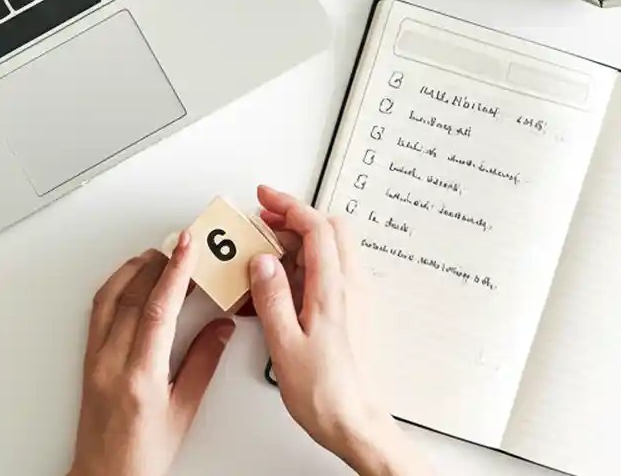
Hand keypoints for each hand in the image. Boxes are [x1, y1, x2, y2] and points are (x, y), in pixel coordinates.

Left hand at [69, 234, 234, 475]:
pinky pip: (98, 312)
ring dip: (134, 270)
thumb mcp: (183, 412)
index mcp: (140, 377)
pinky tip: (131, 281)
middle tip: (182, 244)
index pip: (156, 310)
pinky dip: (115, 288)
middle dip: (158, 263)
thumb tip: (219, 328)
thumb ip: (202, 364)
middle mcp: (111, 363)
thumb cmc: (141, 457)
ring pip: (109, 299)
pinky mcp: (88, 361)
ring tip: (158, 255)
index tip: (187, 246)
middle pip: (132, 296)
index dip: (174, 272)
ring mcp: (95, 360)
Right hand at [250, 185, 431, 475]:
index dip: (290, 205)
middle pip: (330, 230)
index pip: (317, 227)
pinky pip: (333, 272)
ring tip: (265, 258)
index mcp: (335, 290)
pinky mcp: (356, 312)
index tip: (266, 198)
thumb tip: (262, 263)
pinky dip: (308, 265)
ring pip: (332, 249)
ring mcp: (358, 298)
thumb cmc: (326, 393)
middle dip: (295, 217)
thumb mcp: (285, 345)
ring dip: (300, 242)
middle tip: (264, 221)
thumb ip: (271, 298)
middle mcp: (353, 288)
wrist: (357, 423)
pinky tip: (283, 287)